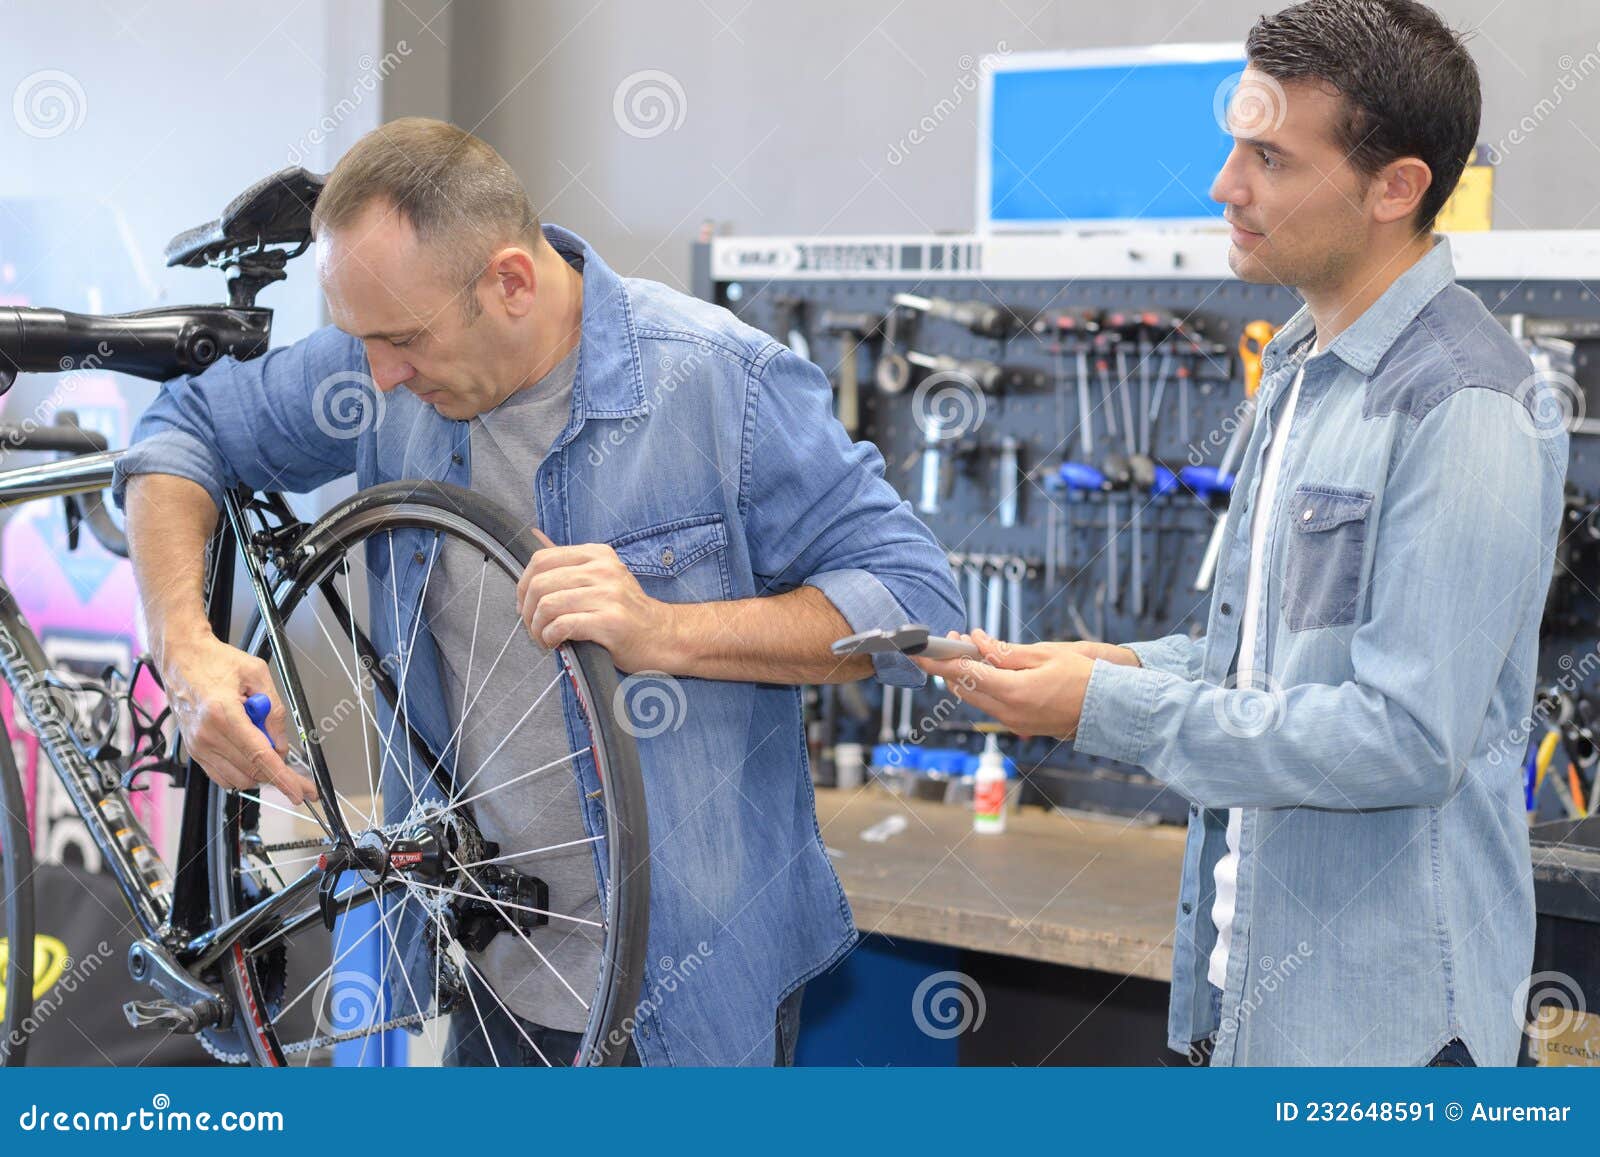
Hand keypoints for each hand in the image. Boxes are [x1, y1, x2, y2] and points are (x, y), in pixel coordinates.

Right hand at [159, 634, 317, 803]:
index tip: (299, 793)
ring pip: (238, 778)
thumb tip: (282, 745)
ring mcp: (198, 745)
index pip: (259, 756)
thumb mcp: (257, 675)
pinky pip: (222, 776)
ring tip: (264, 743)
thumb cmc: (216, 661)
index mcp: (224, 713)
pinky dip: (241, 771)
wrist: (181, 658)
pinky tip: (249, 752)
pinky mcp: (194, 751)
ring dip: (259, 771)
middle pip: (252, 771)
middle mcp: (207, 734)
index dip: (283, 778)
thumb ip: (273, 711)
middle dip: (278, 773)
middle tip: (294, 765)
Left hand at [516, 540, 679, 672]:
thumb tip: (535, 537)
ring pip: (548, 605)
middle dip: (527, 611)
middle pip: (539, 583)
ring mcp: (608, 594)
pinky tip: (557, 643)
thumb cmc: (627, 610)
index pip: (541, 560)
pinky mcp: (610, 621)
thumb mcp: (603, 576)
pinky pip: (562, 625)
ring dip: (537, 628)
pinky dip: (551, 637)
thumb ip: (570, 563)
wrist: (663, 635)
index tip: (526, 606)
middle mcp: (603, 570)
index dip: (523, 585)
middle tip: (533, 628)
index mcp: (597, 554)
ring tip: (544, 638)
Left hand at [912, 628, 1133, 739]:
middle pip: (964, 690)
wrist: (1111, 709)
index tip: (921, 650)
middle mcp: (1009, 713)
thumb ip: (1006, 651)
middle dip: (950, 666)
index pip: (964, 674)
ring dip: (965, 676)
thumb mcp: (1046, 654)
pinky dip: (981, 686)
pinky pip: (990, 705)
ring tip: (967, 650)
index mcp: (1014, 692)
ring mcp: (1014, 723)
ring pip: (975, 699)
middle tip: (950, 640)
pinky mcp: (1020, 725)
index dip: (939, 661)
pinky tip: (986, 669)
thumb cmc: (1085, 677)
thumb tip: (976, 641)